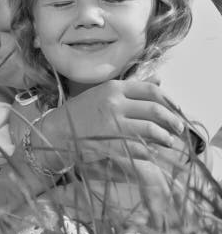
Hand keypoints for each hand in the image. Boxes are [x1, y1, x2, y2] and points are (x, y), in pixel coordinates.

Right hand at [38, 80, 186, 169]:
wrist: (54, 133)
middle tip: (178, 128)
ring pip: (151, 129)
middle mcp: (114, 104)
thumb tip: (159, 80)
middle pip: (155, 110)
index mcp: (113, 88)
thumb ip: (130, 88)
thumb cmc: (77, 113)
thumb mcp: (101, 93)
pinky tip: (151, 152)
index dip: (169, 100)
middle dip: (172, 121)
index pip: (150, 90)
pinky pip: (140, 148)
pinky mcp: (111, 144)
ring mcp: (113, 125)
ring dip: (164, 137)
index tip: (176, 109)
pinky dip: (149, 151)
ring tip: (168, 141)